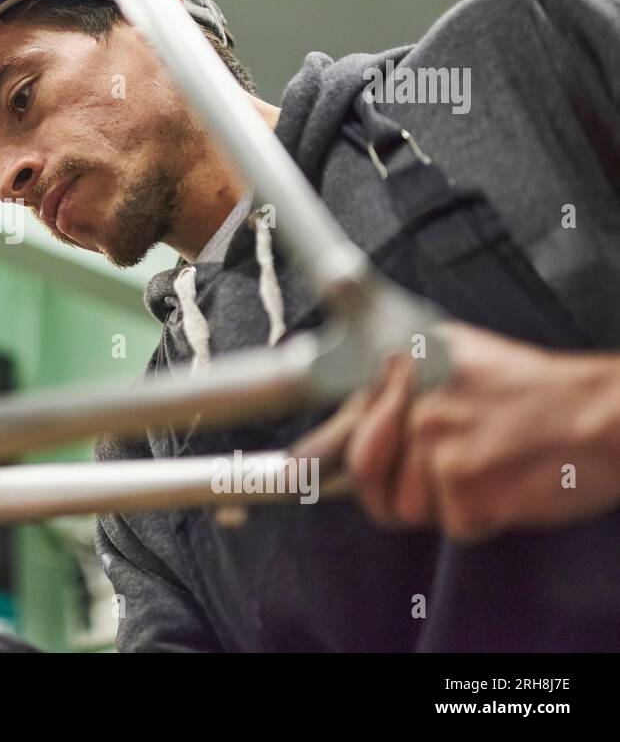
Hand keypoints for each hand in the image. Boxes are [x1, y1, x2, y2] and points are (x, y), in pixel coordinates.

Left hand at [292, 322, 619, 541]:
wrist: (604, 415)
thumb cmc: (538, 392)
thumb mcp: (461, 359)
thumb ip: (401, 381)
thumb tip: (340, 421)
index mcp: (408, 363)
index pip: (344, 414)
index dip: (320, 450)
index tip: (295, 469)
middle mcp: (412, 397)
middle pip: (362, 468)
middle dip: (383, 489)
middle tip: (428, 483)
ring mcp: (434, 442)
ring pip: (404, 506)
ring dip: (442, 505)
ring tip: (484, 473)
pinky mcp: (462, 483)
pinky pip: (451, 525)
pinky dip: (481, 519)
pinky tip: (507, 487)